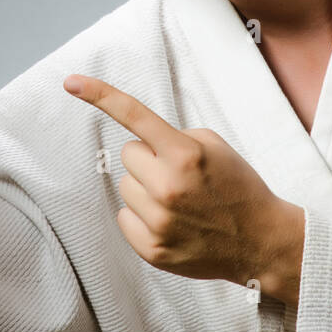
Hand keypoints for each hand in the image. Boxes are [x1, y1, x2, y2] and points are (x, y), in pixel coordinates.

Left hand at [64, 74, 304, 304]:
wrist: (261, 240)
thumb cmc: (236, 186)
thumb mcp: (214, 146)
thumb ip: (173, 137)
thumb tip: (139, 142)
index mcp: (185, 154)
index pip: (134, 116)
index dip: (100, 95)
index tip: (71, 82)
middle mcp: (167, 187)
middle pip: (128, 154)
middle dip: (148, 159)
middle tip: (179, 174)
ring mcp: (158, 221)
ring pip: (125, 186)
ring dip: (145, 188)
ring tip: (180, 201)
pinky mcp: (151, 249)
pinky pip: (124, 217)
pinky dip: (143, 217)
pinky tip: (172, 222)